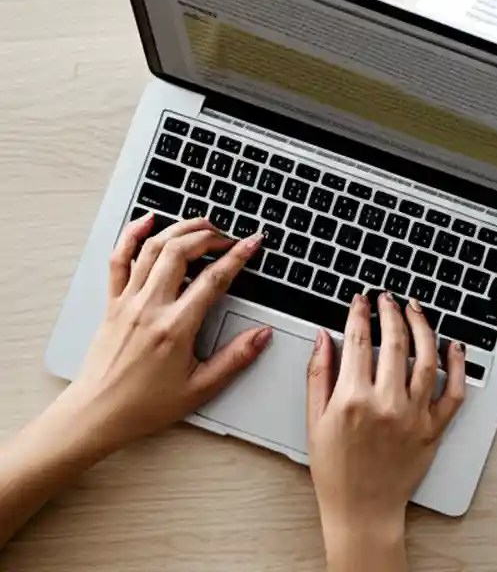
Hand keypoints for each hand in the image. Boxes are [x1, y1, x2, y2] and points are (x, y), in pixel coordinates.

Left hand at [62, 213, 271, 455]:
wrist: (97, 413)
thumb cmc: (145, 405)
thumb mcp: (201, 388)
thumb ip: (235, 358)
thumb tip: (262, 335)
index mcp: (175, 328)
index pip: (213, 279)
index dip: (237, 256)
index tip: (252, 244)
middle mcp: (150, 308)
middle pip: (179, 252)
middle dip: (208, 235)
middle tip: (227, 236)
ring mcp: (128, 302)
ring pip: (151, 249)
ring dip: (178, 229)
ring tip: (199, 225)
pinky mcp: (112, 303)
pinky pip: (118, 260)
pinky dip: (132, 235)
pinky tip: (147, 222)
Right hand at [307, 293, 465, 571]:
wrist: (362, 510)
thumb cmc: (335, 470)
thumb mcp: (314, 421)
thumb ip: (318, 374)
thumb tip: (323, 337)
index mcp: (352, 400)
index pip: (359, 341)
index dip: (361, 313)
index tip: (362, 299)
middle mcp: (386, 404)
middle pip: (395, 343)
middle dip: (392, 313)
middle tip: (389, 298)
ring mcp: (414, 415)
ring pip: (427, 359)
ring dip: (423, 328)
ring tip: (416, 310)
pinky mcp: (434, 428)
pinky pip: (454, 392)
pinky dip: (458, 366)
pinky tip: (454, 347)